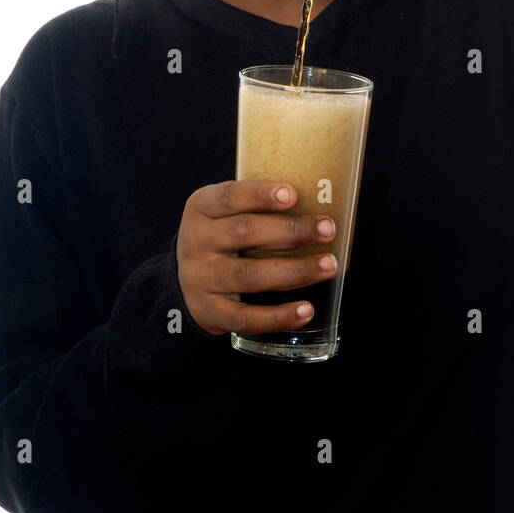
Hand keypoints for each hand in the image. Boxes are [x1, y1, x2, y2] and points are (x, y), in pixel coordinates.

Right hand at [176, 180, 338, 335]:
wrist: (185, 279)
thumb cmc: (222, 237)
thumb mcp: (226, 213)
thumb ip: (258, 206)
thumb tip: (318, 203)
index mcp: (201, 208)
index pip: (230, 197)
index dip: (260, 195)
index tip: (292, 194)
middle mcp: (196, 242)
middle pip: (245, 232)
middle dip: (291, 231)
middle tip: (328, 229)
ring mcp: (200, 279)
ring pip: (250, 275)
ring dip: (294, 271)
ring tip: (328, 266)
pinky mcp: (209, 312)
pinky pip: (245, 318)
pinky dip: (278, 316)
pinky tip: (306, 310)